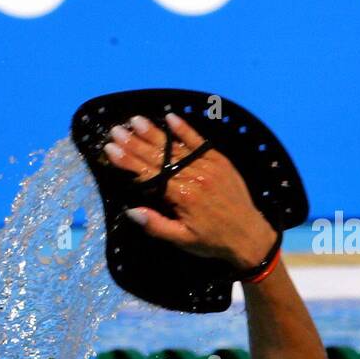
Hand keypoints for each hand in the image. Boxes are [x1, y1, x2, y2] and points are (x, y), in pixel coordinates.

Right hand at [102, 111, 276, 267]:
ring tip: (135, 121)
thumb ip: (156, 225)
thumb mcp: (182, 240)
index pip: (149, 175)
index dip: (128, 162)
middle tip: (116, 131)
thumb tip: (131, 210)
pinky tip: (171, 118)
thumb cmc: (212, 241)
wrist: (249, 235)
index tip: (110, 149)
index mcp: (183, 197)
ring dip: (154, 133)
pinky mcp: (220, 161)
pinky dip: (185, 130)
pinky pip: (200, 143)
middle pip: (159, 157)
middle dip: (135, 143)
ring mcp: (209, 166)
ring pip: (176, 147)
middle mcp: (195, 177)